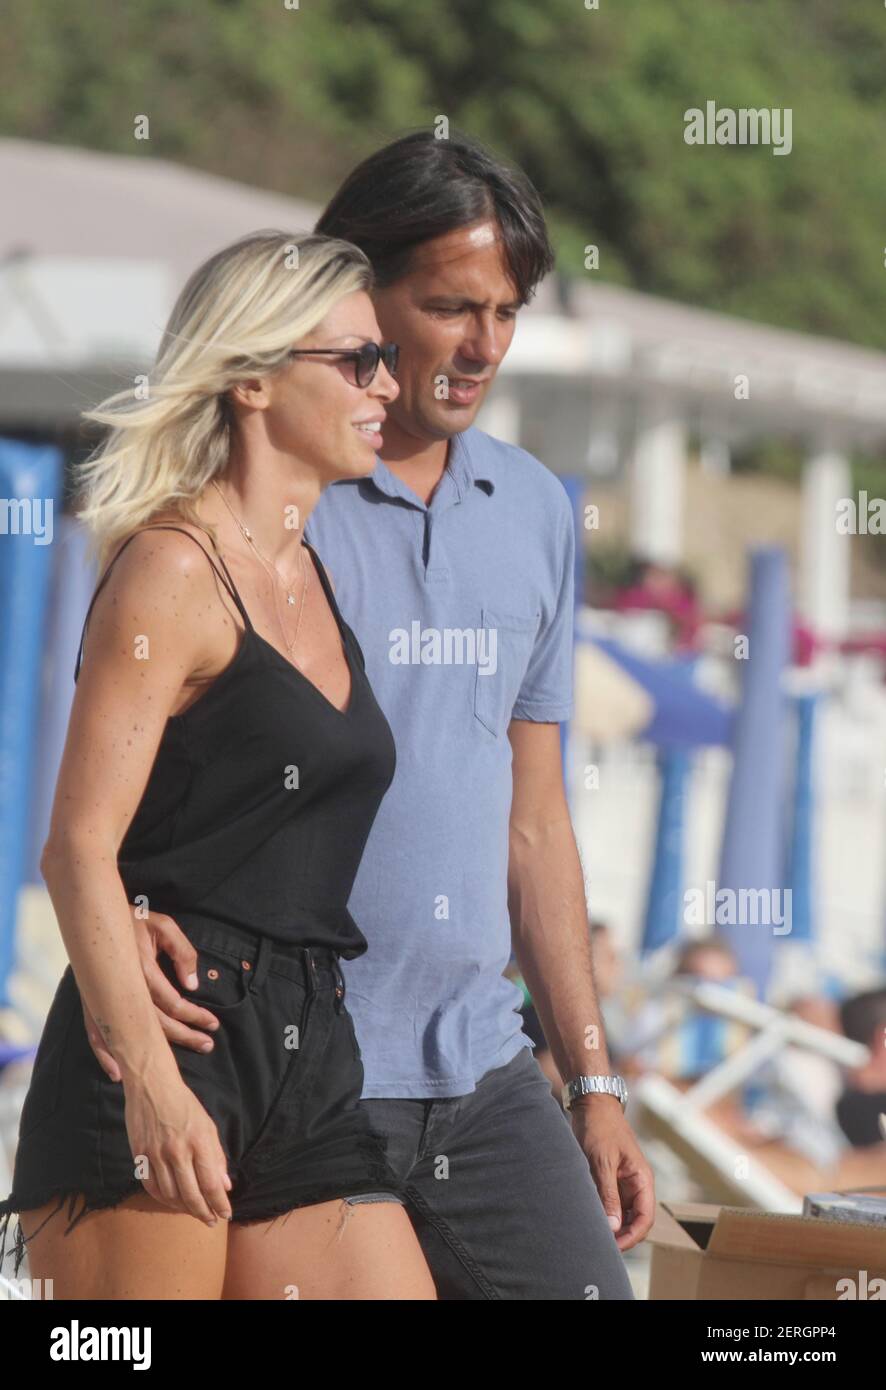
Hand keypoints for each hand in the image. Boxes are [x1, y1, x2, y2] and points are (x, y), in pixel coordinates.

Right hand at [84, 907, 219, 1081]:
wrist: (96, 917)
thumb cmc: (135, 919)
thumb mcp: (165, 926)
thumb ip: (182, 953)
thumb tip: (191, 984)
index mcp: (142, 969)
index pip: (173, 1002)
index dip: (194, 1015)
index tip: (213, 1023)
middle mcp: (123, 988)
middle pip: (156, 1023)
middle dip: (184, 1037)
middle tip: (207, 1045)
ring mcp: (104, 998)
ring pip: (131, 1033)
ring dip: (152, 1051)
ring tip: (171, 1067)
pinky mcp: (92, 1002)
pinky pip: (97, 1033)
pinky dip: (105, 1055)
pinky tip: (116, 1072)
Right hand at [124, 1060, 232, 1224]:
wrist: (152, 1086)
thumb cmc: (185, 1105)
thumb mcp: (208, 1126)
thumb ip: (217, 1157)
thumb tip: (225, 1186)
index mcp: (199, 1141)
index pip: (211, 1183)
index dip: (220, 1204)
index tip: (226, 1215)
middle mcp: (178, 1150)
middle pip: (191, 1195)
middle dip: (204, 1213)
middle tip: (211, 1221)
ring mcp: (156, 1154)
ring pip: (170, 1195)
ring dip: (184, 1209)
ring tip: (194, 1212)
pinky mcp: (139, 1155)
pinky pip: (151, 1187)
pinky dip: (163, 1199)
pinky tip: (173, 1202)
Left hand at [570, 1098, 655, 1250]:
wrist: (591, 1105)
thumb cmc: (599, 1128)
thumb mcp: (602, 1162)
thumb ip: (608, 1194)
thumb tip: (613, 1227)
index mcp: (642, 1179)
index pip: (645, 1218)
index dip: (632, 1236)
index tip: (614, 1247)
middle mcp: (636, 1184)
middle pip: (634, 1221)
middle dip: (620, 1235)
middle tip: (599, 1245)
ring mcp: (623, 1183)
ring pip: (621, 1214)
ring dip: (610, 1225)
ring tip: (592, 1234)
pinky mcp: (610, 1179)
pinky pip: (610, 1203)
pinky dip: (602, 1213)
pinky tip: (589, 1218)